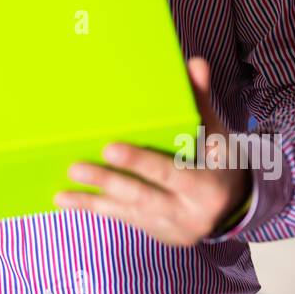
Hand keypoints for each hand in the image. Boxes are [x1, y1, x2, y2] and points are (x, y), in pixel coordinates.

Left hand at [55, 57, 251, 245]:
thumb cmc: (219, 161)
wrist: (232, 206)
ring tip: (62, 189)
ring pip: (126, 211)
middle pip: (142, 195)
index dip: (140, 163)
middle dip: (108, 181)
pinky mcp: (153, 230)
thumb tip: (194, 63)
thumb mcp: (216, 135)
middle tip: (76, 167)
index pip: (170, 173)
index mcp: (206, 186)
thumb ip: (201, 102)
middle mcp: (188, 212)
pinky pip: (120, 218)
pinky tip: (66, 200)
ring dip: (93, 198)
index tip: (110, 148)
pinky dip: (93, 207)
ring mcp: (169, 226)